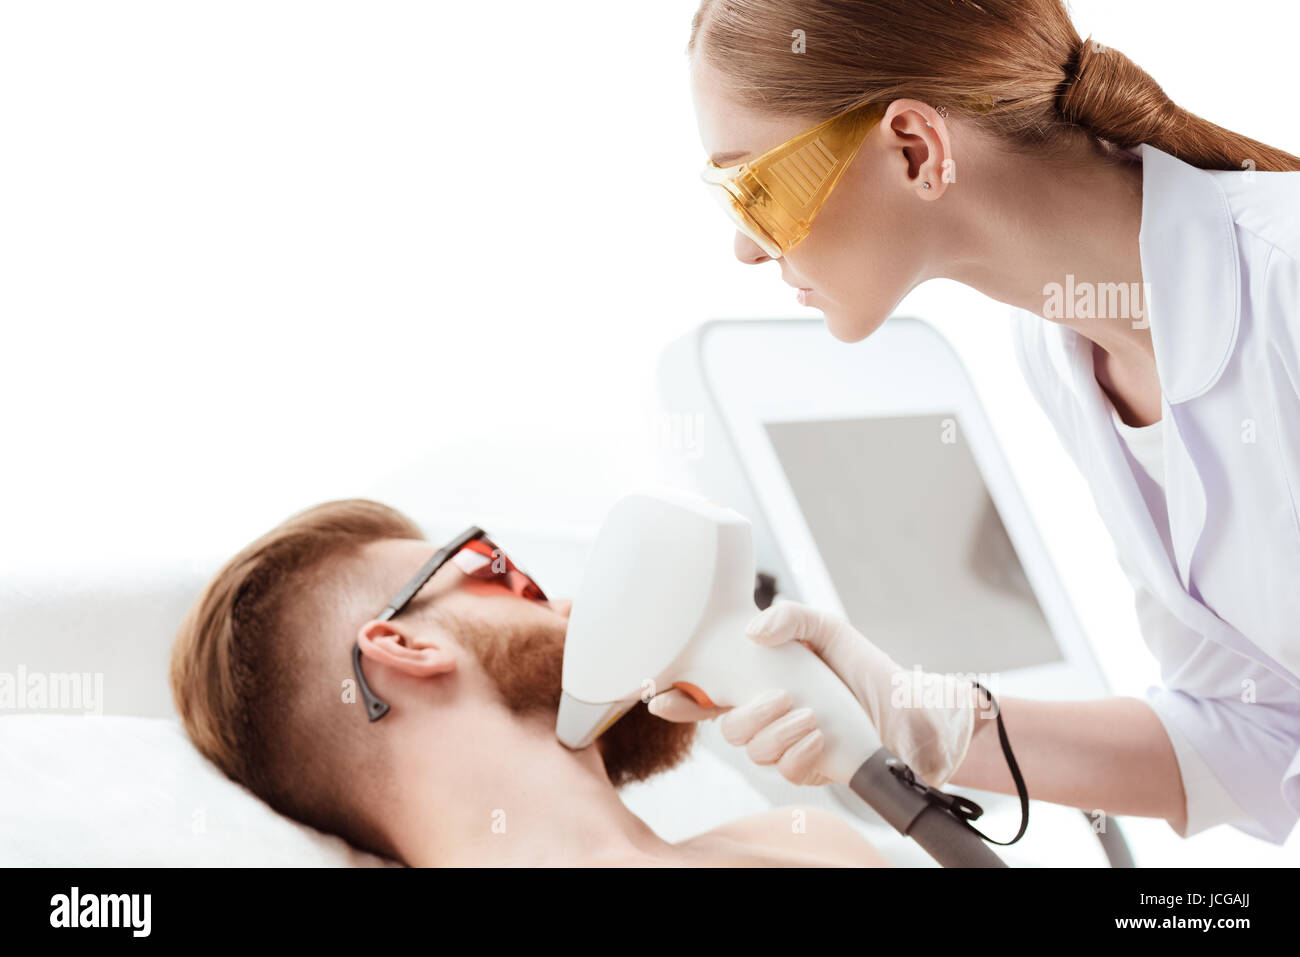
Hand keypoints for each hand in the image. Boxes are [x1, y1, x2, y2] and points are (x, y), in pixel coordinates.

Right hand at [648, 601, 978, 786]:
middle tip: (780, 697)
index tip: (659, 695)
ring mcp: (790, 746)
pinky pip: (787, 772)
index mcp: (763, 684)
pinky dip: (800, 753)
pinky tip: (820, 736)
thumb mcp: (829, 629)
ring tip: (811, 716)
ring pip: (754, 753)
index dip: (680, 699)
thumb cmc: (867, 671)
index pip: (709, 696)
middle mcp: (771, 719)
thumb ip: (791, 618)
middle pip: (727, 730)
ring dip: (779, 734)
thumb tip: (752, 631)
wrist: (916, 712)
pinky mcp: (814, 770)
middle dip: (746, 716)